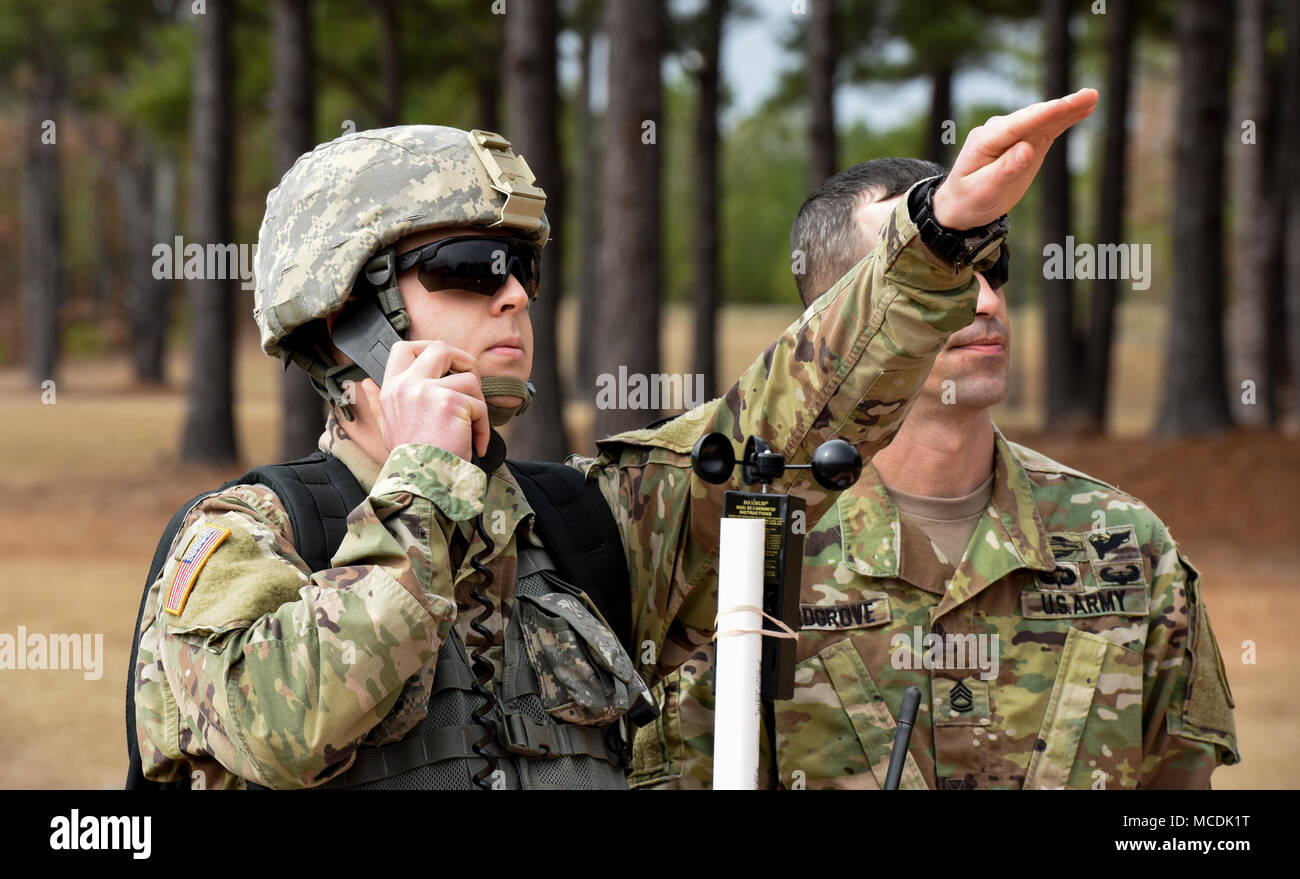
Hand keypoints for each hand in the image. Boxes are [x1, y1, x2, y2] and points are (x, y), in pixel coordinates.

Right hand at [356, 340, 489, 460]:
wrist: (421, 483)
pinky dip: (483, 426)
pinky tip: (474, 443)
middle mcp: (406, 385)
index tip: (446, 365)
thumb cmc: (409, 460)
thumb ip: (378, 402)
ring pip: (468, 379)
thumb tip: (366, 382)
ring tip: (470, 429)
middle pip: (439, 348)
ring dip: (477, 404)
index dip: (428, 348)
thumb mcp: (387, 428)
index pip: (402, 348)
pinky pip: (479, 405)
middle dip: (463, 360)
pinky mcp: (449, 402)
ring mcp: (427, 391)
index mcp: (391, 390)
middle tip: (472, 383)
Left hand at [932, 87, 1098, 229]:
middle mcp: (999, 131)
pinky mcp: (1026, 142)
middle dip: (1061, 107)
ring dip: (1067, 108)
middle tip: (1089, 96)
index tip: (1063, 106)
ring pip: (1043, 119)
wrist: (961, 204)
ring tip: (1091, 97)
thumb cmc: (969, 199)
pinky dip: (1065, 119)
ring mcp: (1013, 134)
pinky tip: (1084, 108)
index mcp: (985, 141)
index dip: (1042, 115)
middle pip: (1034, 117)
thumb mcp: (983, 191)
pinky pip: (1047, 128)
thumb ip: (1004, 170)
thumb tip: (1027, 149)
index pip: (1017, 125)